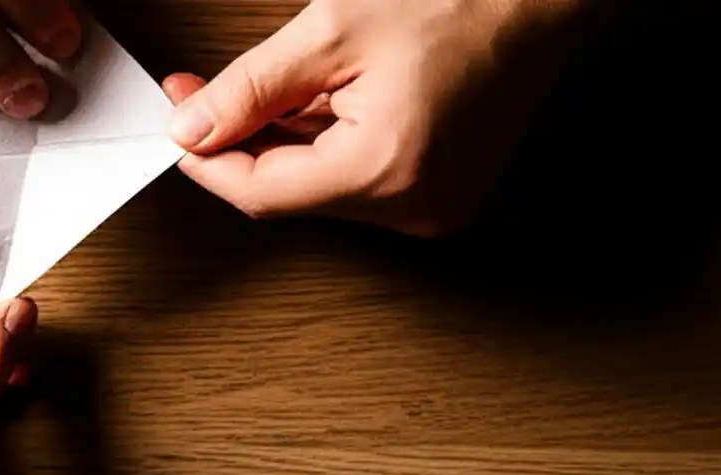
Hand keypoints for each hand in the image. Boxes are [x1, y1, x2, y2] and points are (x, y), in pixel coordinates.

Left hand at [163, 0, 583, 235]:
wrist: (544, 1)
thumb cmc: (460, 1)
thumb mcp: (331, 32)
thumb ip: (249, 89)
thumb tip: (191, 129)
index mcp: (384, 171)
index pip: (261, 192)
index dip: (207, 161)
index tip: (176, 123)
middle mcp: (412, 208)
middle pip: (289, 192)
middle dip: (240, 142)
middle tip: (200, 92)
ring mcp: (432, 207)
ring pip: (321, 185)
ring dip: (284, 139)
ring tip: (288, 78)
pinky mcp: (442, 194)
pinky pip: (358, 180)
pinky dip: (326, 143)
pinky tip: (329, 98)